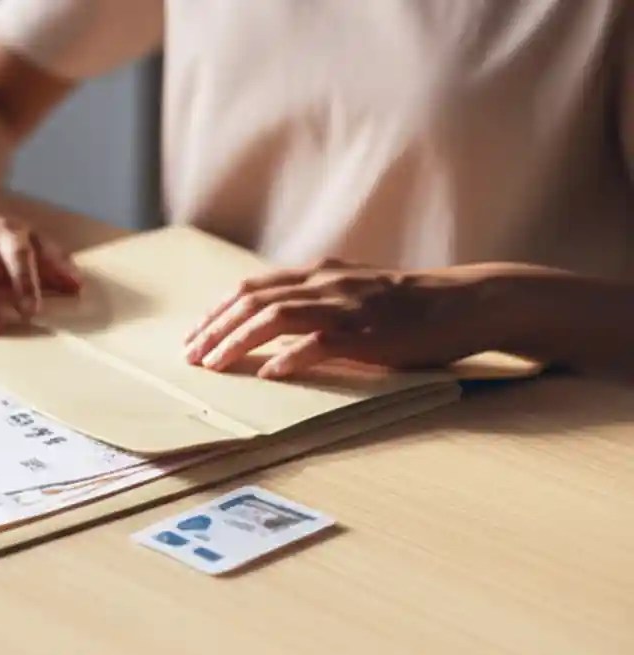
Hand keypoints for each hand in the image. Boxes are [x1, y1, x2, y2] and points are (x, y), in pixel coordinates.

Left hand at [182, 260, 499, 377]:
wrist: (467, 302)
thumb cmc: (409, 306)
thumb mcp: (353, 294)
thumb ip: (315, 304)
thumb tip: (274, 329)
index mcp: (318, 276)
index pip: (251, 289)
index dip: (216, 313)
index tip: (194, 338)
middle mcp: (325, 284)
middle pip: (251, 300)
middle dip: (214, 329)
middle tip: (190, 357)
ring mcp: (345, 306)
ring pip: (274, 317)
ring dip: (237, 342)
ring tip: (214, 365)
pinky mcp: (368, 332)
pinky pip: (319, 343)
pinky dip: (289, 358)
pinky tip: (269, 374)